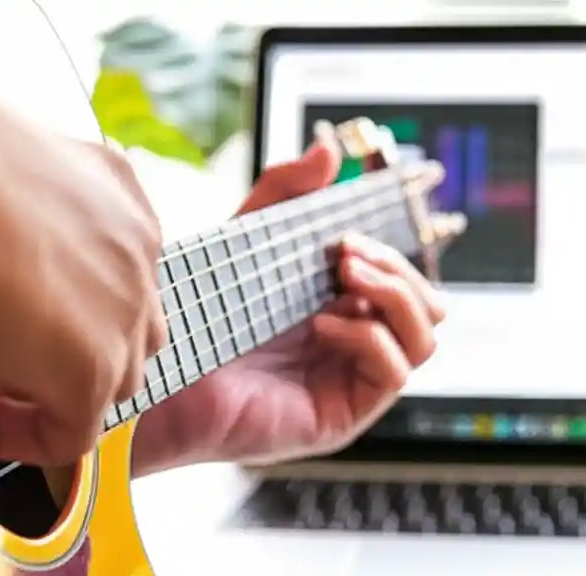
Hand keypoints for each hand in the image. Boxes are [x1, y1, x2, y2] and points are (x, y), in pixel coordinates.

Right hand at [0, 86, 166, 466]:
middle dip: (56, 353)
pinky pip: (66, 437)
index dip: (52, 307)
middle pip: (122, 333)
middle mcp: (139, 251)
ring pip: (106, 387)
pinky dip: (8, 436)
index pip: (111, 277)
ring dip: (37, 395)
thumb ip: (7, 221)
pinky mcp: (92, 371)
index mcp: (118, 196)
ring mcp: (125, 313)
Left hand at [130, 136, 446, 474]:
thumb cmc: (196, 317)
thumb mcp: (245, 241)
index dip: (387, 252)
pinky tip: (321, 324)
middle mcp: (351, 350)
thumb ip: (282, 193)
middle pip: (427, 307)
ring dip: (395, 297)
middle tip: (347, 254)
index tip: (347, 233)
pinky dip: (368, 338)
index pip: (401, 281)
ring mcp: (349, 385)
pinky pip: (394, 372)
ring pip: (424, 339)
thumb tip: (329, 148)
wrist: (158, 376)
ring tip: (343, 278)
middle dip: (397, 270)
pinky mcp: (341, 416)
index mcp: (337, 310)